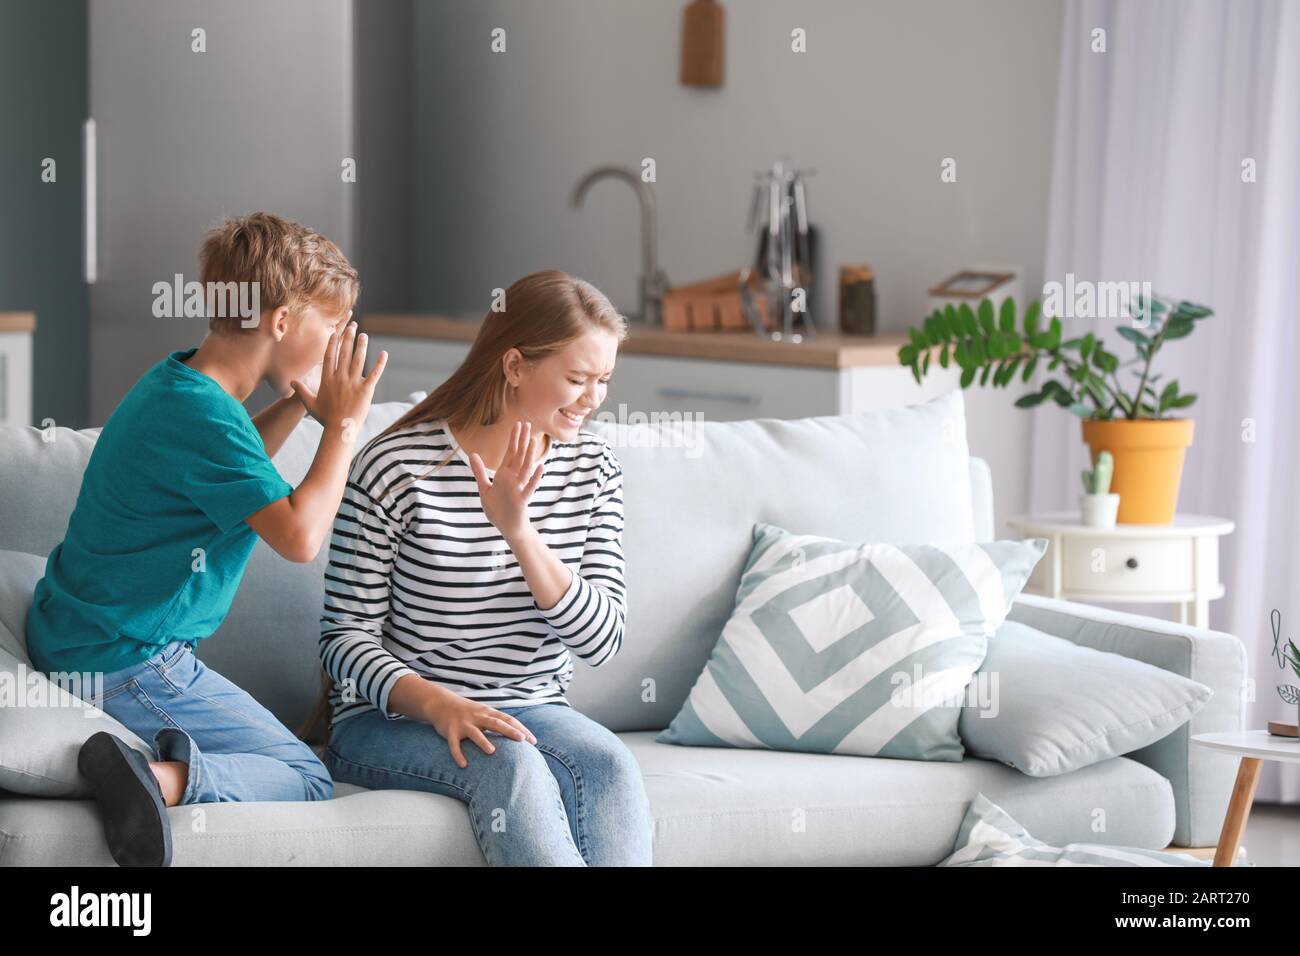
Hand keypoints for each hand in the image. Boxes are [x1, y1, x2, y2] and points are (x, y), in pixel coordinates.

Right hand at [291, 321, 386, 439]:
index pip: (329, 356)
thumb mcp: (310, 403)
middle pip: (344, 353)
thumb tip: (292, 382)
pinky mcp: (366, 390)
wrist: (340, 430)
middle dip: (348, 338)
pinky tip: (384, 354)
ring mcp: (353, 383)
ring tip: (364, 335)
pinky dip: (380, 363)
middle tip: (352, 327)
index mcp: (327, 379)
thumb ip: (301, 390)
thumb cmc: (325, 418)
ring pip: (358, 360)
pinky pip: (374, 374)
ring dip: (361, 346)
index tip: (336, 333)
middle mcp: (340, 378)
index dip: (333, 343)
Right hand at [425, 686, 537, 768]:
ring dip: (483, 741)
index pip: (508, 719)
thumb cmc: (467, 711)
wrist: (441, 703)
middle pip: (496, 723)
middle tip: (522, 740)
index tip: (533, 741)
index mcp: (488, 712)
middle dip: (509, 731)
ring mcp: (464, 724)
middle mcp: (478, 716)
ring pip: (475, 733)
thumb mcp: (484, 712)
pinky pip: (454, 744)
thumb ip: (498, 721)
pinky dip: (458, 754)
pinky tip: (464, 765)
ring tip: (492, 751)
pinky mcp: (450, 731)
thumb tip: (518, 734)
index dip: (521, 729)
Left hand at [467, 420, 545, 541]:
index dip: (514, 438)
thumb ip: (479, 471)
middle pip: (519, 456)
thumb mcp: (484, 488)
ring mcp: (519, 488)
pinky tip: (541, 467)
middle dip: (522, 440)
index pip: (510, 453)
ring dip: (529, 455)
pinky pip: (529, 488)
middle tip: (528, 424)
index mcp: (504, 475)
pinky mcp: (522, 500)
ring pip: (525, 469)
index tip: (518, 424)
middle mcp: (513, 479)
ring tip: (533, 440)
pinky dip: (535, 478)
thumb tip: (473, 454)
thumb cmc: (497, 509)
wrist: (506, 527)